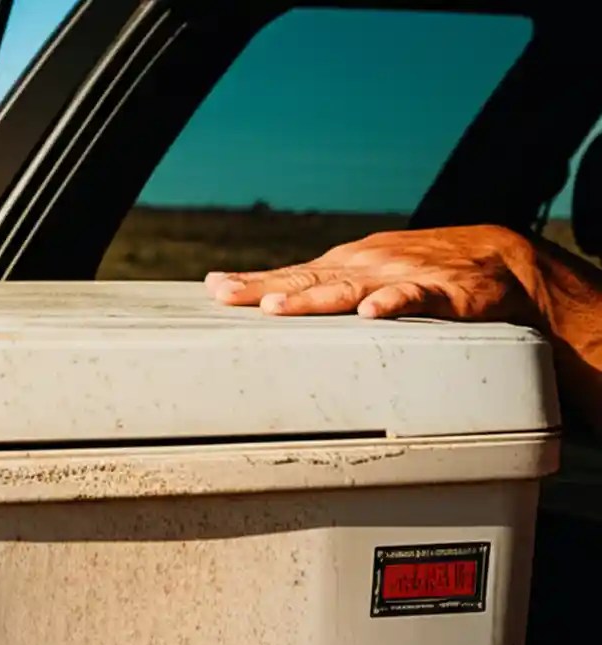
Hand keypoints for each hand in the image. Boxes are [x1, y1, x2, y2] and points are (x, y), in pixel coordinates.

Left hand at [203, 225, 545, 324]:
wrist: (502, 258)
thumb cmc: (425, 269)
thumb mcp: (368, 276)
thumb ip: (324, 289)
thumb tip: (269, 299)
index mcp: (347, 267)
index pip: (291, 275)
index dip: (252, 282)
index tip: (215, 289)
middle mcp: (366, 268)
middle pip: (307, 280)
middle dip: (264, 288)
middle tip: (227, 295)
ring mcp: (402, 277)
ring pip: (350, 289)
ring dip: (312, 298)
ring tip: (276, 307)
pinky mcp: (445, 293)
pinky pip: (416, 298)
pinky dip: (394, 303)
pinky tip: (372, 313)